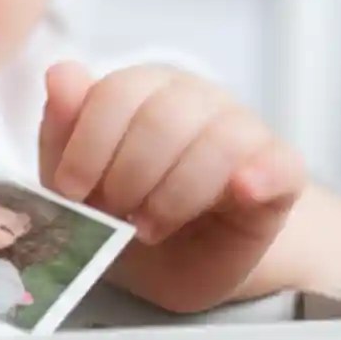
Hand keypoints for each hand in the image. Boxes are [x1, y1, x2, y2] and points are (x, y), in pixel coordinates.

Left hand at [38, 61, 306, 312]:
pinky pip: (279, 163)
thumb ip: (62, 128)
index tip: (72, 190)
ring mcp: (242, 130)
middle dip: (128, 175)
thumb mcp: (75, 179)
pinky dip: (259, 176)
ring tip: (149, 228)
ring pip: (217, 140)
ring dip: (174, 194)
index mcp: (141, 89)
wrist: (171, 266)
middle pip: (164, 116)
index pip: (116, 93)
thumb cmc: (120, 213)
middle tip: (116, 214)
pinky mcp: (280, 172)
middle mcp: (195, 98)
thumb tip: (60, 73)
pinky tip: (240, 193)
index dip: (89, 146)